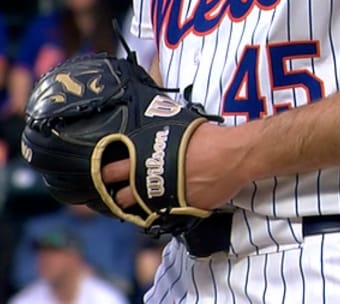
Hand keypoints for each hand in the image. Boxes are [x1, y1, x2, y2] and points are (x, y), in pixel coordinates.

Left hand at [101, 122, 247, 213]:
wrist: (233, 156)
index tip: (106, 174)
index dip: (107, 173)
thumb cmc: (210, 138)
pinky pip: (163, 215)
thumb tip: (156, 123)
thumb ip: (162, 133)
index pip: (113, 170)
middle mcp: (150, 181)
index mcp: (145, 159)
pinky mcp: (180, 209)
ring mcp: (164, 198)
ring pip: (138, 210)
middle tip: (117, 193)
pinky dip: (161, 212)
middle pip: (120, 196)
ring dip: (136, 207)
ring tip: (138, 203)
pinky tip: (161, 208)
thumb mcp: (180, 127)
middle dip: (115, 196)